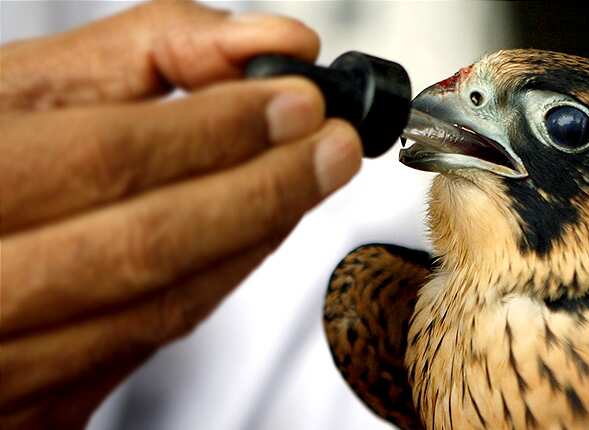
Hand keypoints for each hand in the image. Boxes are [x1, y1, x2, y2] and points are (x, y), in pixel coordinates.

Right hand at [0, 1, 361, 426]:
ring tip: (304, 185)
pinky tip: (251, 236)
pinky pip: (150, 346)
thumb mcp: (22, 88)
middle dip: (262, 189)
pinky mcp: (39, 406)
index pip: (110, 158)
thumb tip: (268, 44)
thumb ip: (144, 53)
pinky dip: (214, 284)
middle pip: (149, 245)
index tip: (299, 104)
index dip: (219, 131)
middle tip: (332, 149)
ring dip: (252, 241)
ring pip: (162, 310)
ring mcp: (3, 365)